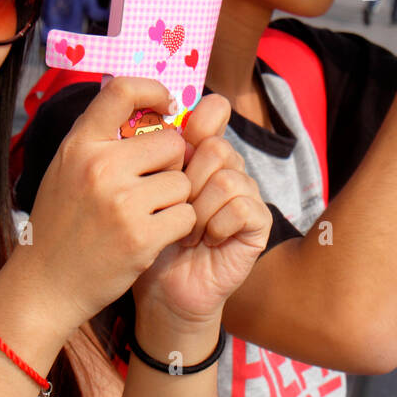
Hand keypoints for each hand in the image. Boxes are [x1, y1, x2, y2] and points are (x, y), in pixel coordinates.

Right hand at [12, 76, 196, 336]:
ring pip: (182, 181)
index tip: (166, 105)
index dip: (154, 90)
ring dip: (174, 199)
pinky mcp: (141, 237)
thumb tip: (150, 108)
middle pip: (171, 143)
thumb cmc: (61, 223)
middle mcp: (100, 167)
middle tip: (151, 185)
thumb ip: (102, 139)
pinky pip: (186, 215)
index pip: (123, 90)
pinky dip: (177, 226)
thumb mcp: (67, 169)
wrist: (44, 286)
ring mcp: (121, 203)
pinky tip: (153, 234)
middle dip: (171, 164)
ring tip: (146, 214)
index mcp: (79, 145)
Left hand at [133, 94, 271, 325]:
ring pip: (227, 176)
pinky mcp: (259, 222)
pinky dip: (217, 225)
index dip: (200, 119)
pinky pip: (241, 206)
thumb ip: (147, 149)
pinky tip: (206, 241)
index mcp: (200, 151)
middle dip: (185, 182)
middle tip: (169, 211)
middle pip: (215, 146)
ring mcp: (246, 193)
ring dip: (198, 210)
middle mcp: (227, 166)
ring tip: (184, 233)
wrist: (161, 290)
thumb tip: (153, 106)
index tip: (177, 140)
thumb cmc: (144, 237)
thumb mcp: (138, 188)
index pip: (215, 110)